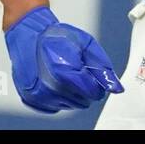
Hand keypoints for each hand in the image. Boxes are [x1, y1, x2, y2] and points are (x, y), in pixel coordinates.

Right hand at [4, 6, 123, 112]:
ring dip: (72, 93)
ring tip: (64, 74)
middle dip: (85, 88)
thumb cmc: (54, 37)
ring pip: (70, 106)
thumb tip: (116, 87)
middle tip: (76, 71)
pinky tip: (55, 82)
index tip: (93, 76)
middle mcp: (50, 87)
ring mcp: (39, 95)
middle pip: (82, 101)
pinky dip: (58, 97)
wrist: (28, 36)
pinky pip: (54, 107)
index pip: (93, 93)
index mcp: (64, 72)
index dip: (97, 84)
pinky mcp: (31, 100)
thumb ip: (102, 68)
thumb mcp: (86, 44)